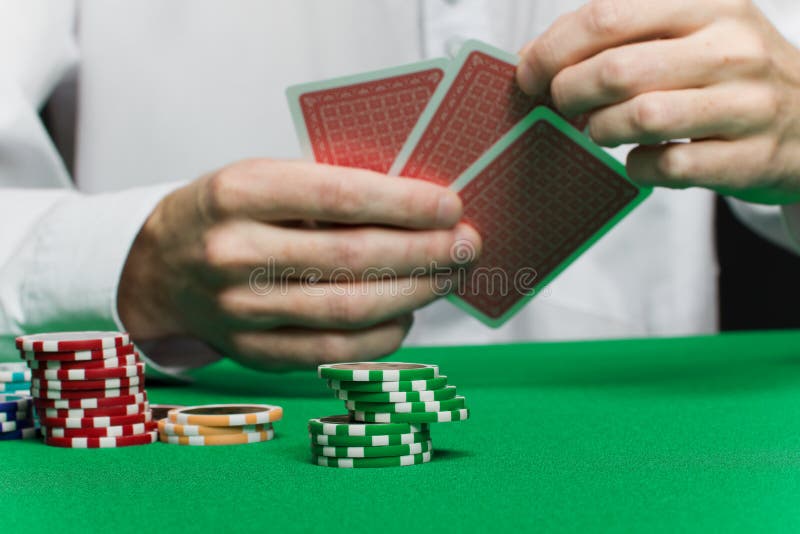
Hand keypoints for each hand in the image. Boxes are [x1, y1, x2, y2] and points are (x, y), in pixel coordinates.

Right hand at [118, 159, 479, 369]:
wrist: (160, 267)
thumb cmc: (228, 212)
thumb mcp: (263, 177)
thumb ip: (329, 189)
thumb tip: (418, 207)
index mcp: (237, 192)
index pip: (338, 196)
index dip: (404, 203)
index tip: (451, 204)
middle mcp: (234, 253)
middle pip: (352, 258)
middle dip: (424, 252)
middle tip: (467, 243)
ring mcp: (240, 310)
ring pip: (349, 309)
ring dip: (414, 293)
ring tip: (448, 276)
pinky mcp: (253, 352)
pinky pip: (334, 352)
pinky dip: (383, 337)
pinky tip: (407, 315)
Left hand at [517, 0, 799, 203]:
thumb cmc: (727, 75)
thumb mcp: (688, 33)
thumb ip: (617, 37)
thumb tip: (531, 56)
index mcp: (708, 4)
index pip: (608, 16)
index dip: (553, 49)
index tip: (528, 73)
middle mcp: (732, 48)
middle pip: (617, 69)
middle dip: (569, 92)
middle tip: (561, 105)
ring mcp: (747, 104)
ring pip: (641, 117)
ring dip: (601, 130)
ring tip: (600, 130)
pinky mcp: (749, 157)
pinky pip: (667, 167)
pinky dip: (637, 167)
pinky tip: (638, 159)